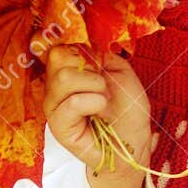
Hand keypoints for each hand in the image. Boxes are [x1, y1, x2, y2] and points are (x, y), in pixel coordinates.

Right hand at [43, 44, 151, 177]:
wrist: (134, 142)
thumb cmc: (127, 108)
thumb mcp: (120, 71)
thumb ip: (99, 55)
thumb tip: (79, 45)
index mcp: (69, 69)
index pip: (57, 45)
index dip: (76, 47)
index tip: (95, 60)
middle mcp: (55, 85)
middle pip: (57, 57)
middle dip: (90, 68)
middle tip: (103, 86)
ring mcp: (54, 105)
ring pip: (63, 78)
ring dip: (95, 86)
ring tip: (104, 100)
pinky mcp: (57, 126)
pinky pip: (71, 102)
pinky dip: (93, 102)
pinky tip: (100, 111)